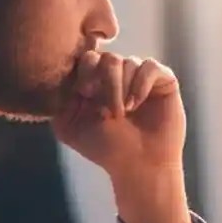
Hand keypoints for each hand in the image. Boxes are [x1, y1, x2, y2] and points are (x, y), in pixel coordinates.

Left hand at [52, 51, 185, 178]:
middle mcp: (119, 76)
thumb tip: (61, 75)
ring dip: (122, 88)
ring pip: (128, 62)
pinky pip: (150, 66)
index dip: (85, 72)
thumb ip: (57, 99)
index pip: (87, 57)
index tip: (85, 94)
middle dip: (105, 82)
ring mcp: (141, 77)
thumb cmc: (105, 148)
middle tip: (106, 110)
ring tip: (123, 113)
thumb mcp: (68, 126)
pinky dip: (141, 84)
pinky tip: (136, 104)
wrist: (140, 165)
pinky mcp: (164, 81)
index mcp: (96, 82)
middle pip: (107, 56)